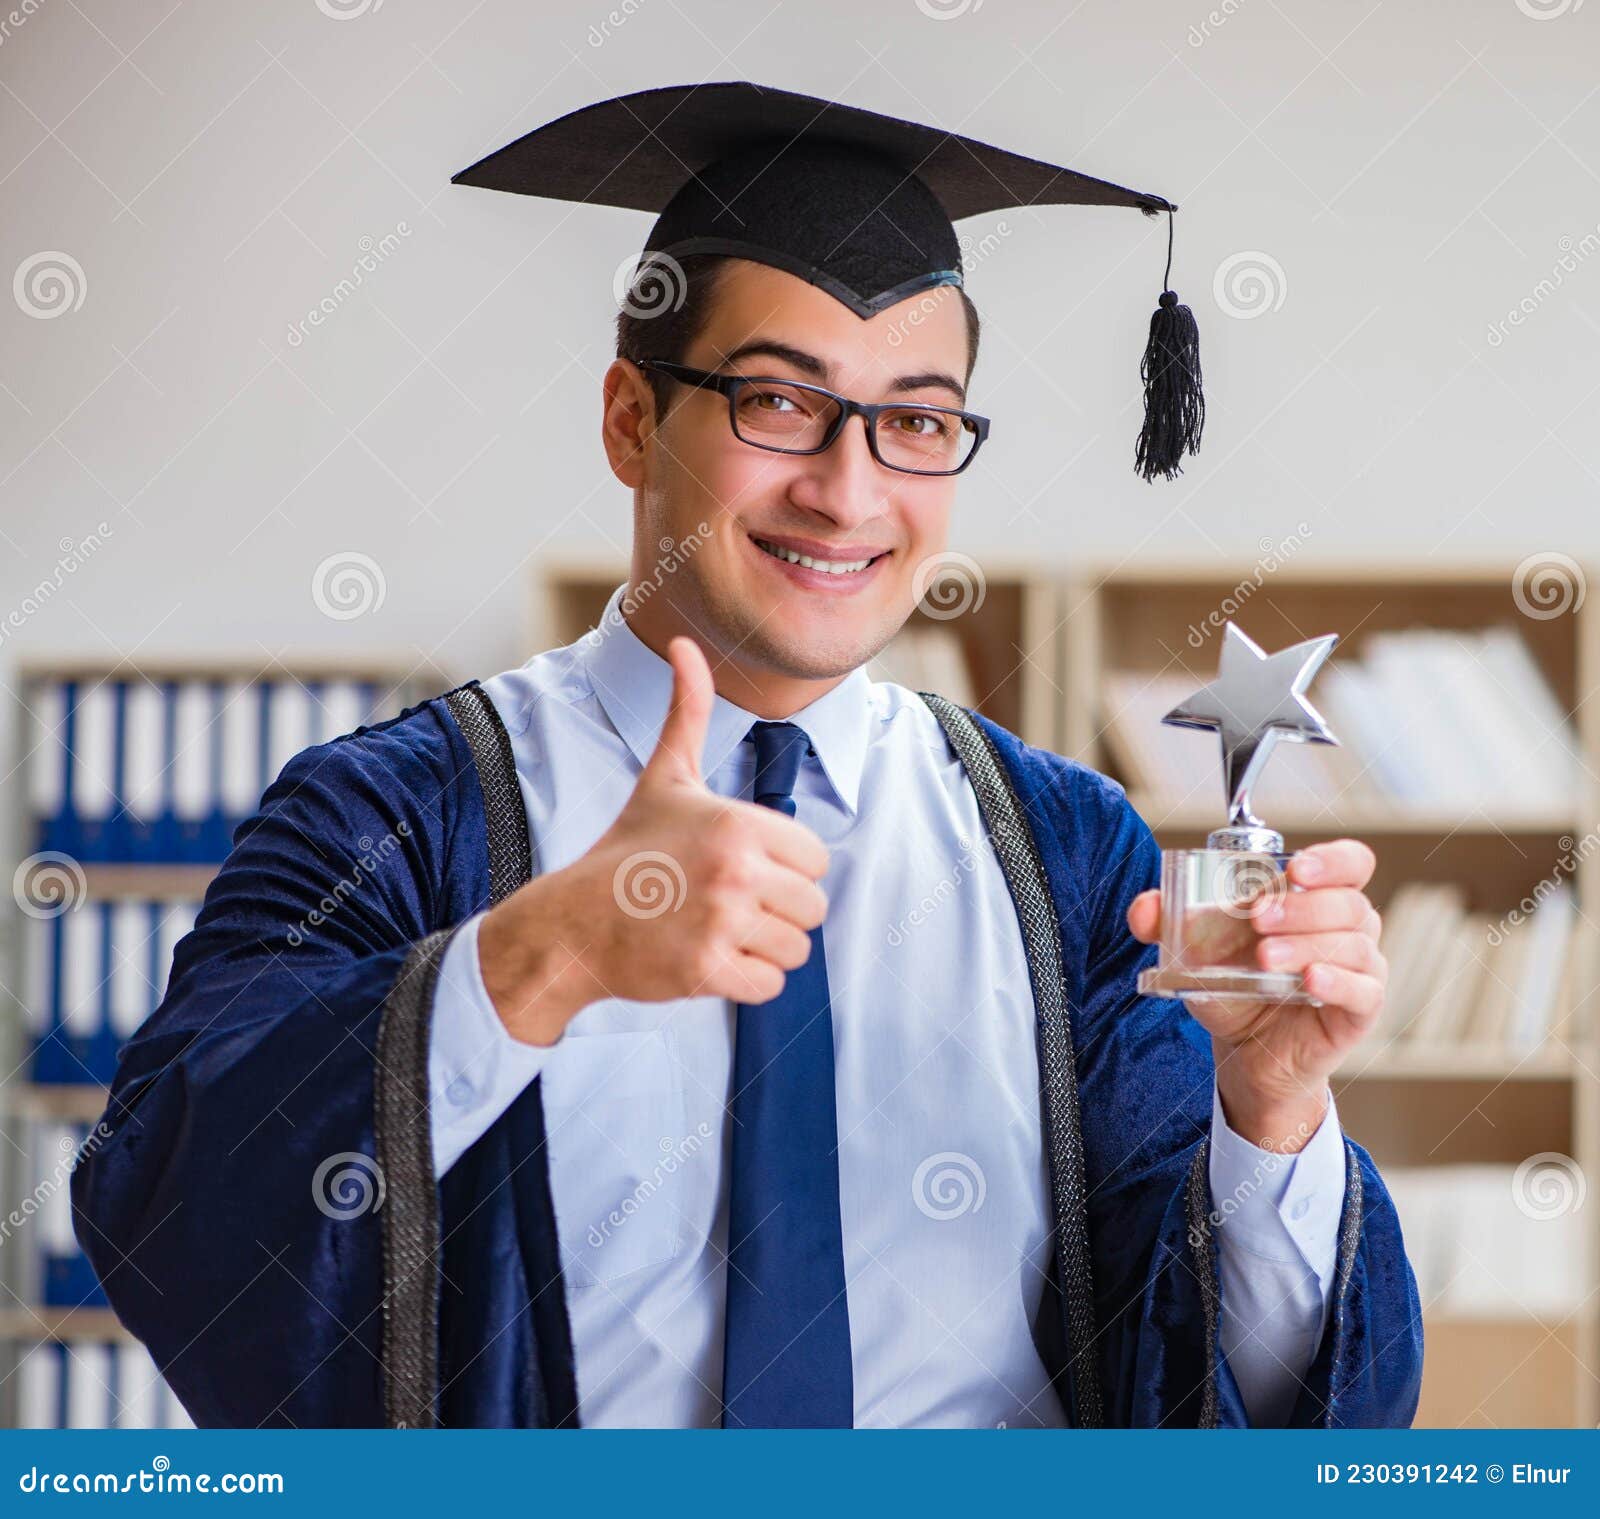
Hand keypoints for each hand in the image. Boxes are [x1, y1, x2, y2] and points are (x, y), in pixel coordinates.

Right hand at [478, 635, 830, 1044]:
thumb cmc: (627, 849)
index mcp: (739, 823)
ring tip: (716, 931)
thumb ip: (689, 711)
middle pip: (812, 908)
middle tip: (725, 906)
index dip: (784, 869)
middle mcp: (736, 870)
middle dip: (776, 914)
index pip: (816, 860)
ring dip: (762, 950)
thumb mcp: (665, 776)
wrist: (573, 922)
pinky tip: (708, 961)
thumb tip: (686, 643)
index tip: (739, 869)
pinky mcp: (707, 970)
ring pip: (795, 950)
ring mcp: (722, 922)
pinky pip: (768, 986)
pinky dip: (745, 982)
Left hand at [1127, 839, 1386, 1150]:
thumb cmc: (1234, 985)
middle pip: (1348, 902)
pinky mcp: (1360, 1010)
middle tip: (1258, 918)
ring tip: (1265, 957)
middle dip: (1302, 906)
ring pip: (1354, 943)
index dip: (1333, 860)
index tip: (1295, 869)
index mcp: (1315, 899)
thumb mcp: (1197, 950)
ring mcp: (1359, 969)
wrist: (1245, 1050)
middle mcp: (1347, 929)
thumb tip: (1143, 910)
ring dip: (1308, 943)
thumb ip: (1168, 922)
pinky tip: (1311, 980)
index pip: (1351, 863)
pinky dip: (1339, 981)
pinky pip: (1365, 990)